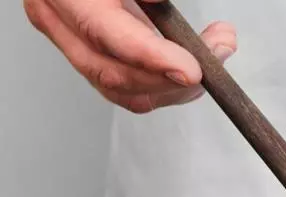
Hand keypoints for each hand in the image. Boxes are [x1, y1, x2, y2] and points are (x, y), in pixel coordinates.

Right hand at [23, 0, 236, 112]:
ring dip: (176, 87)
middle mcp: (60, 23)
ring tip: (213, 57)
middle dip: (173, 79)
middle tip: (216, 55)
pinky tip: (192, 70)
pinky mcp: (90, 56)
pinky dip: (165, 86)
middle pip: (114, 75)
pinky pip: (128, 88)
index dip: (153, 59)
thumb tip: (161, 1)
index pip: (107, 36)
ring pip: (123, 91)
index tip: (191, 69)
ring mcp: (72, 44)